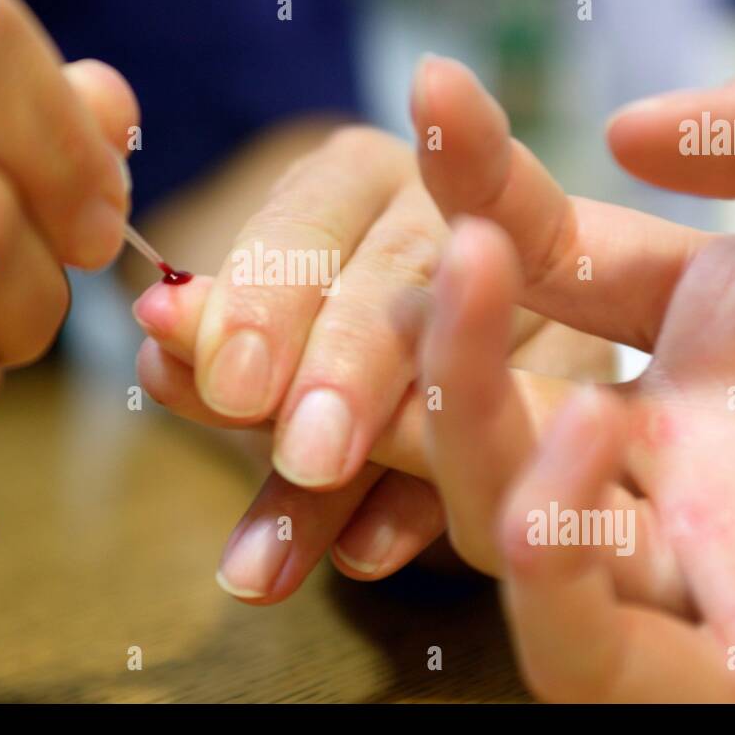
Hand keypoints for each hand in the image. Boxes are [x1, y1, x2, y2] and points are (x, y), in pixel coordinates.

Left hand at [133, 125, 613, 602]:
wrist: (416, 326)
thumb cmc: (312, 308)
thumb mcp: (262, 317)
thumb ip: (223, 347)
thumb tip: (165, 365)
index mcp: (358, 176)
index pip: (309, 225)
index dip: (267, 302)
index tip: (233, 386)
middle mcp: (441, 215)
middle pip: (397, 287)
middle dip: (345, 374)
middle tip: (307, 458)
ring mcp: (518, 293)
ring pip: (449, 373)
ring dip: (374, 468)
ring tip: (282, 557)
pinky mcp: (570, 366)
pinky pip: (499, 441)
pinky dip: (418, 507)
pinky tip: (362, 555)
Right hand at [419, 52, 734, 701]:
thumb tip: (630, 128)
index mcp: (726, 333)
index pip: (557, 260)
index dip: (484, 176)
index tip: (438, 87)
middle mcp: (685, 448)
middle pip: (492, 400)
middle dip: (442, 326)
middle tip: (458, 252)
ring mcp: (701, 563)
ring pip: (501, 519)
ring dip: (460, 429)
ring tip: (482, 319)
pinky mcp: (734, 680)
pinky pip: (584, 658)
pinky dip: (546, 580)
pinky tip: (560, 480)